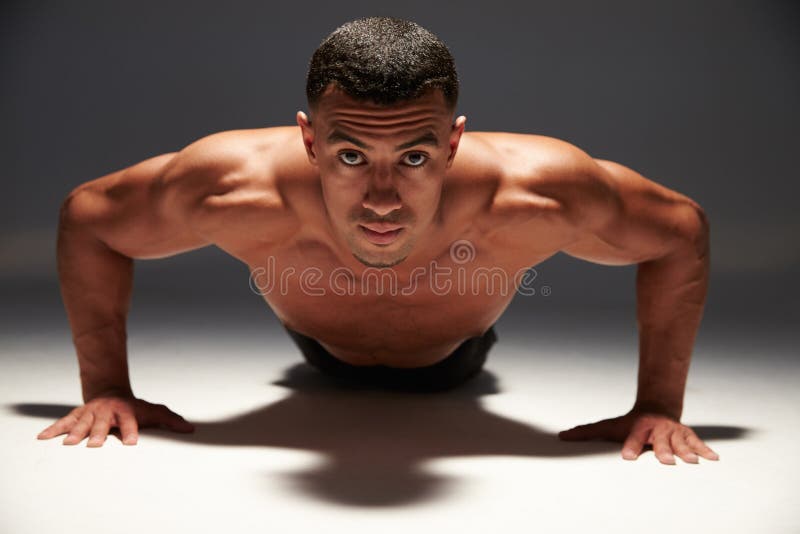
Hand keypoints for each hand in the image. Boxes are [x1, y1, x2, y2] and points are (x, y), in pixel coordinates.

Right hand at [36, 395, 194, 446]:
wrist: (111, 392)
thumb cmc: (134, 407)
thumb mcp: (153, 411)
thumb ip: (170, 420)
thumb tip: (190, 429)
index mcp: (125, 411)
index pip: (130, 420)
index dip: (131, 430)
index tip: (131, 442)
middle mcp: (106, 411)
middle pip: (103, 422)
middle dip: (99, 432)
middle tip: (96, 444)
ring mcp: (90, 412)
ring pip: (82, 421)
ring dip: (75, 432)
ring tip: (69, 444)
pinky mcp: (77, 415)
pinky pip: (64, 421)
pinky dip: (53, 429)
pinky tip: (42, 438)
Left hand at [558, 408, 718, 463]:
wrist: (656, 408)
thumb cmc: (630, 423)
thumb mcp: (609, 426)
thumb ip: (587, 432)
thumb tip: (562, 436)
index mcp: (639, 427)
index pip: (634, 437)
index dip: (631, 446)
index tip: (627, 456)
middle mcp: (658, 429)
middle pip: (661, 440)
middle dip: (664, 450)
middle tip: (666, 461)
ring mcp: (674, 432)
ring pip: (681, 441)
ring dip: (686, 451)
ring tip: (691, 462)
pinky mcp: (686, 435)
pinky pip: (697, 442)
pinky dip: (705, 450)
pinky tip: (714, 459)